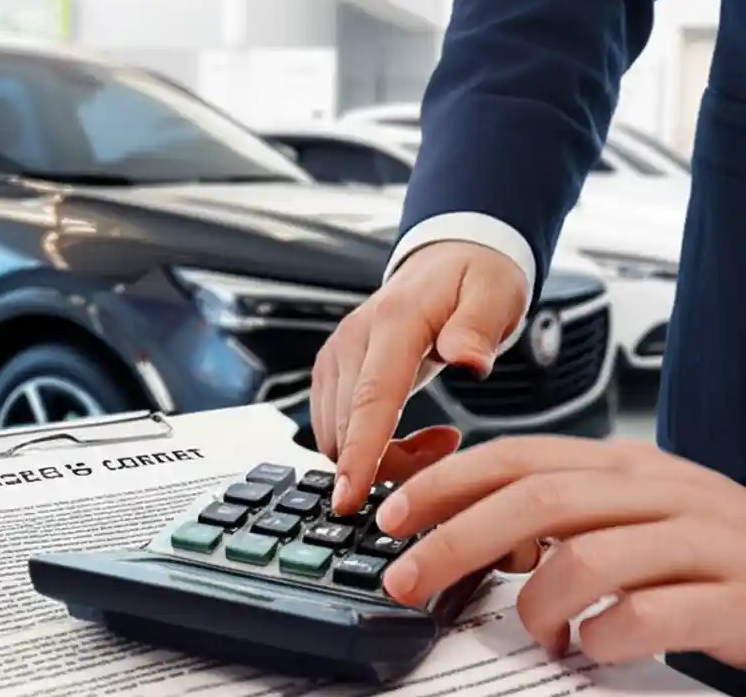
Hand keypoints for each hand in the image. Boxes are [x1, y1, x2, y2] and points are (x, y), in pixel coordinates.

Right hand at [310, 241, 526, 513]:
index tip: (349, 498)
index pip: (370, 399)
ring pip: (337, 436)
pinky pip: (337, 429)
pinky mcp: (332, 372)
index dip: (359, 454)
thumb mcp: (495, 294)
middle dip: (390, 463)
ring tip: (436, 442)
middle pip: (348, 429)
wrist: (447, 259)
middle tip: (448, 450)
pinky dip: (368, 447)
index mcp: (393, 324)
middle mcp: (352, 341)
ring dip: (380, 457)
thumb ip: (479, 327)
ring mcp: (336, 357)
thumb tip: (469, 359)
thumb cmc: (473, 279)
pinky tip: (408, 434)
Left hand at [375, 437, 745, 665]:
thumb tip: (465, 531)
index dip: (447, 484)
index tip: (393, 516)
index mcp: (627, 467)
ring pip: (587, 557)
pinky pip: (646, 616)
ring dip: (537, 602)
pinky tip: (592, 648)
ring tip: (538, 630)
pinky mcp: (734, 599)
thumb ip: (560, 515)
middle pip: (538, 501)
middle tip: (409, 578)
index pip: (520, 457)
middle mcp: (661, 492)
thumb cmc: (710, 557)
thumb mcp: (631, 517)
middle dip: (456, 539)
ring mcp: (702, 542)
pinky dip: (600, 638)